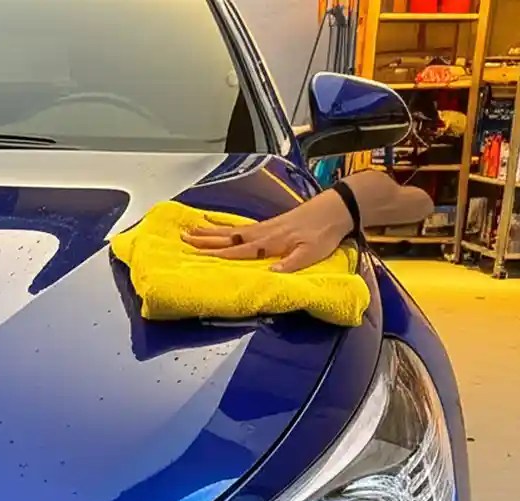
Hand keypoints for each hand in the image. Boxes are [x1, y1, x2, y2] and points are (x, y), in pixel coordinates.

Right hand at [183, 189, 354, 272]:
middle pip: (228, 236)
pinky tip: (219, 226)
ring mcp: (265, 227)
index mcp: (270, 242)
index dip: (217, 252)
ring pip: (231, 230)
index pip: (238, 249)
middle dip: (205, 239)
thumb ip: (289, 263)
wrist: (335, 210)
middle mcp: (263, 233)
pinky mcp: (269, 224)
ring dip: (211, 231)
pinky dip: (225, 225)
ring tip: (192, 230)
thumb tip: (269, 272)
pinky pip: (240, 226)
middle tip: (183, 238)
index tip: (196, 253)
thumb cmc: (323, 234)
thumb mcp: (311, 253)